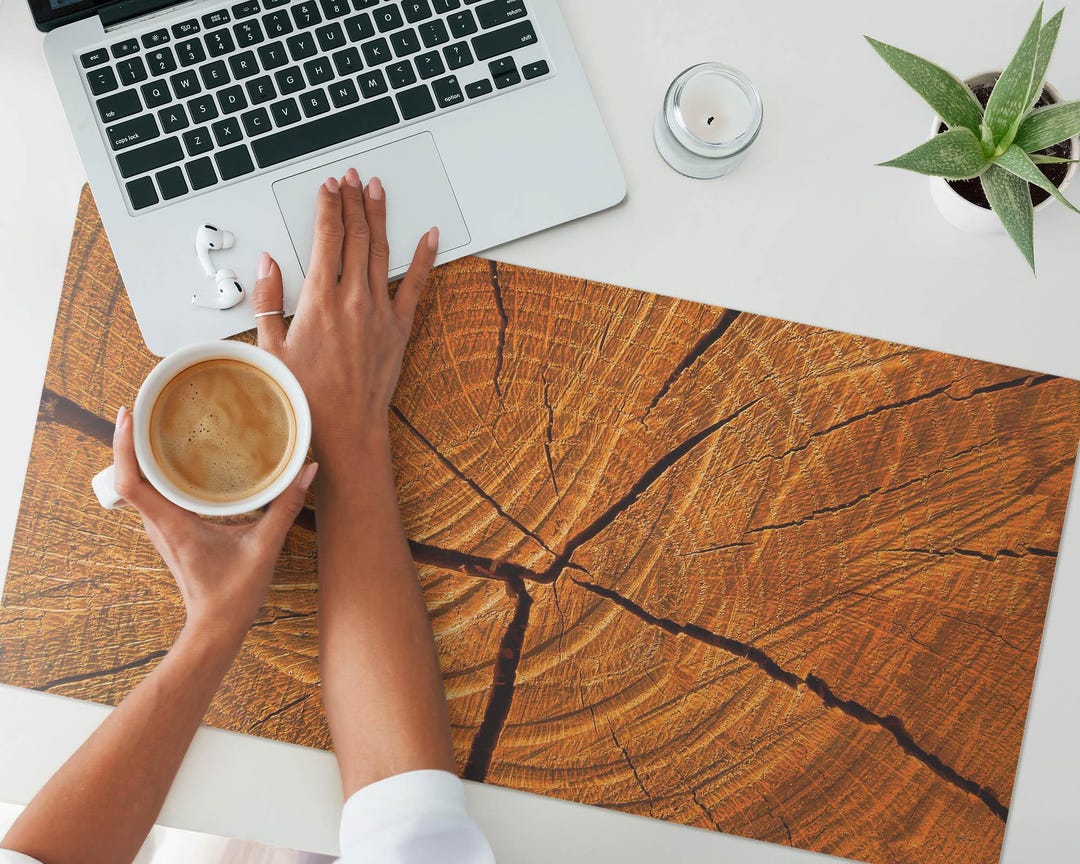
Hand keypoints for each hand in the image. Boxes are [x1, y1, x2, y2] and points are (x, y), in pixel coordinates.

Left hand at [111, 405, 317, 638]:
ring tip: (151, 424)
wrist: (216, 628)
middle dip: (128, 439)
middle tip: (142, 405)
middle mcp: (158, 523)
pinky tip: (173, 459)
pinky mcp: (169, 532)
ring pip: (138, 485)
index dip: (123, 445)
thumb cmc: (234, 594)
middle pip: (128, 475)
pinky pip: (152, 494)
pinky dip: (153, 471)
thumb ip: (286, 506)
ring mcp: (161, 529)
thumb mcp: (265, 546)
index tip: (128, 414)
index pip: (130, 480)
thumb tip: (307, 470)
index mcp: (173, 523)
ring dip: (138, 455)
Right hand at [252, 169, 437, 462]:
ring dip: (378, 217)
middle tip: (351, 177)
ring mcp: (379, 311)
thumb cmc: (306, 396)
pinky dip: (423, 257)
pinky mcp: (399, 327)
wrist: (346, 428)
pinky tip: (430, 235)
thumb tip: (269, 263)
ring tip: (377, 189)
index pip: (325, 238)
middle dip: (352, 201)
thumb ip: (268, 301)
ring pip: (381, 251)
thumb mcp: (271, 349)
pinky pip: (415, 285)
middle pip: (355, 236)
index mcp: (319, 301)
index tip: (327, 187)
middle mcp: (353, 299)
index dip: (327, 207)